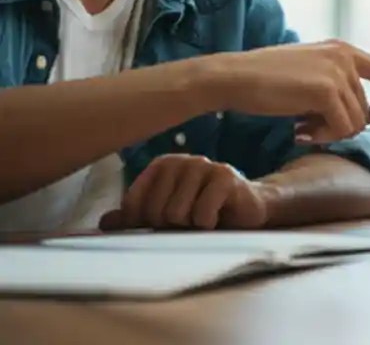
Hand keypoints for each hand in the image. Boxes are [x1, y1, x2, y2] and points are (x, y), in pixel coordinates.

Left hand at [99, 155, 275, 230]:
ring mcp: (204, 165)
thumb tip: (104, 222)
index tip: (165, 223)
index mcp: (161, 166)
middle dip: (172, 226)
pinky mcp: (226, 176)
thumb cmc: (203, 211)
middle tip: (190, 221)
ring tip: (204, 218)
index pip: (133, 205)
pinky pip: (201, 215)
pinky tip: (218, 217)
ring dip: (191, 226)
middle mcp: (181, 160)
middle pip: (155, 211)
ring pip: (176, 214)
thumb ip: (135, 217)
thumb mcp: (166, 214)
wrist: (248, 209)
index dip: (146, 224)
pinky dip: (207, 225)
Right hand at [196, 39, 369, 143]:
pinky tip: (298, 129)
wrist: (232, 77)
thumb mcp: (309, 83)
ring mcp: (338, 71)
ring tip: (300, 124)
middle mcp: (345, 57)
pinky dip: (323, 137)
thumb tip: (365, 120)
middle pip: (365, 110)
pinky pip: (341, 128)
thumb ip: (339, 94)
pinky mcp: (327, 88)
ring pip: (354, 123)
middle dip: (338, 125)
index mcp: (342, 52)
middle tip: (307, 125)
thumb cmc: (265, 82)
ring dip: (328, 133)